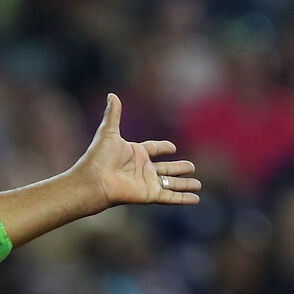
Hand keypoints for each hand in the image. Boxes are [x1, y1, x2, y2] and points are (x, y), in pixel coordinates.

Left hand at [75, 93, 199, 207]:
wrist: (95, 179)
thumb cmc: (99, 156)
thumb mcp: (109, 131)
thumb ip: (113, 114)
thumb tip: (111, 94)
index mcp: (135, 153)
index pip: (153, 149)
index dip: (162, 148)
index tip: (172, 147)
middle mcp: (143, 168)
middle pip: (166, 168)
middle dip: (179, 168)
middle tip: (192, 166)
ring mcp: (147, 182)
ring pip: (171, 183)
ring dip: (185, 184)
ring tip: (198, 184)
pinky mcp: (150, 194)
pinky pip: (170, 197)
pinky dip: (183, 198)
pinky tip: (196, 199)